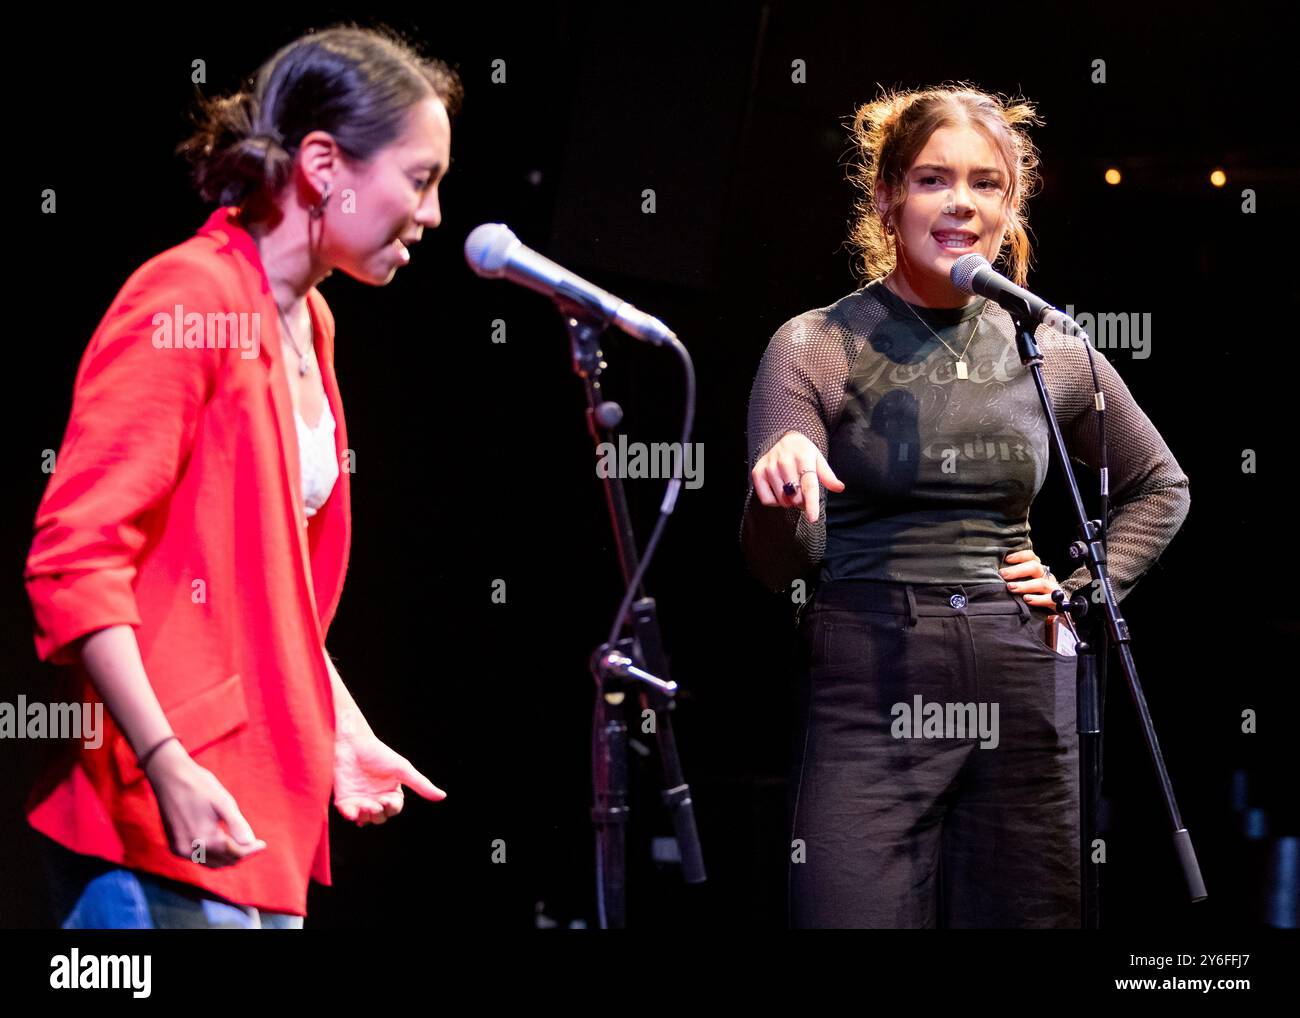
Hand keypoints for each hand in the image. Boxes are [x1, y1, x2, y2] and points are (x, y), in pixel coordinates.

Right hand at [145, 739, 267, 866]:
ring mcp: (180, 850)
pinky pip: (198, 858)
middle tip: (253, 844)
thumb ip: (236, 824)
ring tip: (241, 845)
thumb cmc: (200, 786)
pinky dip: (212, 855)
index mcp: (204, 839)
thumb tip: (250, 843)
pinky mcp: (174, 846)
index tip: (263, 844)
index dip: (250, 850)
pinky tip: (221, 844)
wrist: (170, 777)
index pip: (234, 853)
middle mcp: (189, 850)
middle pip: (223, 861)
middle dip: (240, 854)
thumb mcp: (223, 802)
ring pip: (210, 863)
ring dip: (226, 857)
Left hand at [333, 729, 445, 826]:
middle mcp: (376, 797)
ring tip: (365, 807)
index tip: (388, 799)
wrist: (353, 744)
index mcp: (391, 791)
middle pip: (381, 817)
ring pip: (365, 818)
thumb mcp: (402, 769)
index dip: (392, 807)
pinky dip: (351, 816)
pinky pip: (348, 813)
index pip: (394, 809)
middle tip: (375, 804)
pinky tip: (354, 812)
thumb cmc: (379, 754)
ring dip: (367, 817)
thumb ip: (421, 784)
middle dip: (379, 814)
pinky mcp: (344, 799)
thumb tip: (443, 796)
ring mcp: (359, 799)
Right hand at [751, 431, 845, 523]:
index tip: (813, 518)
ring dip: (790, 501)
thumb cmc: (804, 454)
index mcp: (803, 457)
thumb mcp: (819, 460)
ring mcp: (769, 467)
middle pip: (796, 497)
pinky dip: (775, 501)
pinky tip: (779, 491)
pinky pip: (767, 500)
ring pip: (782, 500)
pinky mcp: (757, 472)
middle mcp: (784, 460)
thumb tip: (840, 488)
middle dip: (802, 501)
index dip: (811, 503)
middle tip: (803, 493)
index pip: (808, 485)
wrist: (785, 439)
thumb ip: (828, 476)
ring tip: (792, 490)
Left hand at [1000, 549, 1063, 608]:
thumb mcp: (1027, 581)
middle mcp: (1046, 576)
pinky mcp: (1056, 602)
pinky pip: (1049, 599)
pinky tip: (1026, 599)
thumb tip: (997, 573)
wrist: (1056, 605)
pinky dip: (1037, 599)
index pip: (1031, 556)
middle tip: (1003, 574)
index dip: (1020, 556)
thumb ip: (1016, 576)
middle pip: (1035, 567)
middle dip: (1017, 570)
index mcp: (1038, 569)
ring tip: (1011, 587)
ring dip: (1025, 585)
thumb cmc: (1035, 593)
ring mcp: (1052, 588)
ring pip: (1041, 583)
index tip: (1007, 559)